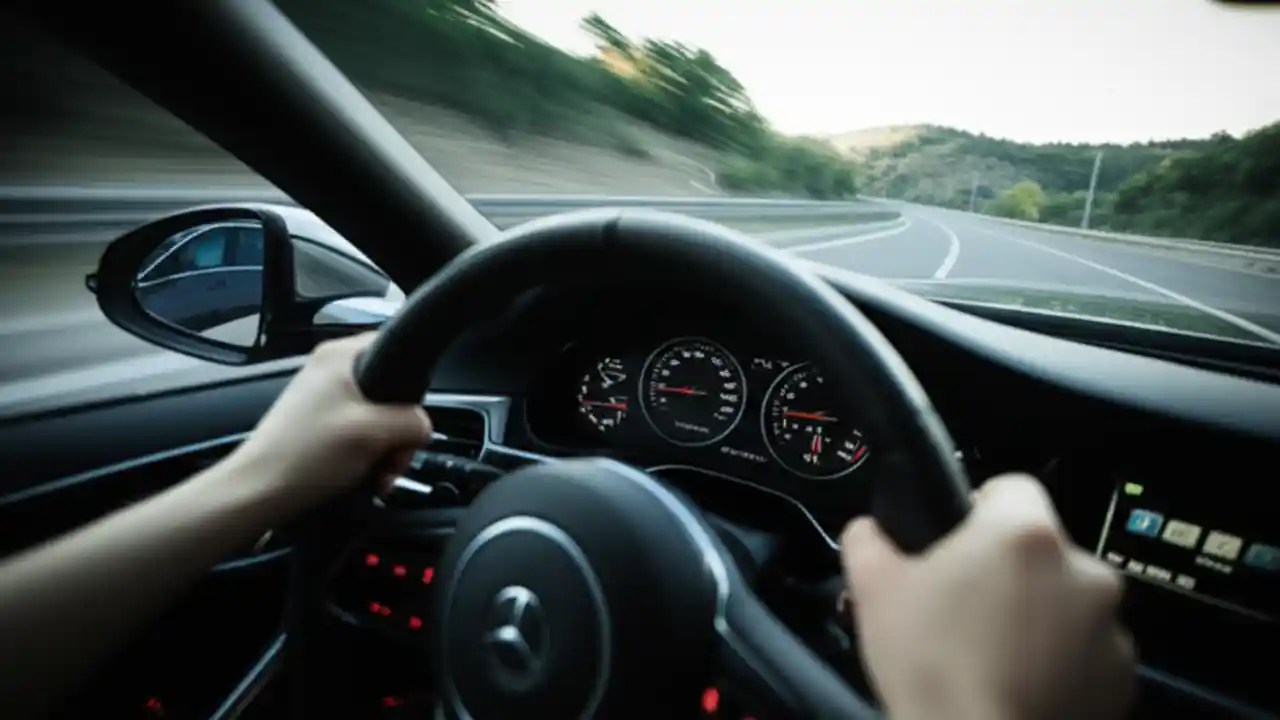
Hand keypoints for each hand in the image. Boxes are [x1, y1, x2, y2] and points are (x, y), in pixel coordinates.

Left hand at [229, 332, 431, 514]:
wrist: (258, 493)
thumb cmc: (307, 455)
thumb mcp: (373, 433)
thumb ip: (412, 422)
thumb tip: (423, 427)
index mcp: (340, 355)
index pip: (398, 348)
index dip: (413, 386)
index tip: (409, 418)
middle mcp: (331, 369)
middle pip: (392, 392)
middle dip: (400, 432)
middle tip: (394, 459)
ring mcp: (324, 397)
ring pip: (380, 417)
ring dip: (388, 450)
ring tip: (380, 475)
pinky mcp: (320, 423)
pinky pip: (361, 432)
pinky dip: (370, 455)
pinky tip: (368, 478)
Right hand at [841, 474, 1134, 719]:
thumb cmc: (929, 665)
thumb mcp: (873, 589)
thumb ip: (869, 539)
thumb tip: (870, 530)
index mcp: (1025, 533)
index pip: (1011, 487)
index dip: (978, 510)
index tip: (956, 545)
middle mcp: (1083, 570)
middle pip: (1040, 549)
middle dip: (1007, 571)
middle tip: (964, 608)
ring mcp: (1112, 627)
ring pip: (1067, 601)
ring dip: (1038, 616)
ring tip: (992, 654)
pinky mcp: (1123, 676)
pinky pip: (1088, 651)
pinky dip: (1061, 662)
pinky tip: (1021, 683)